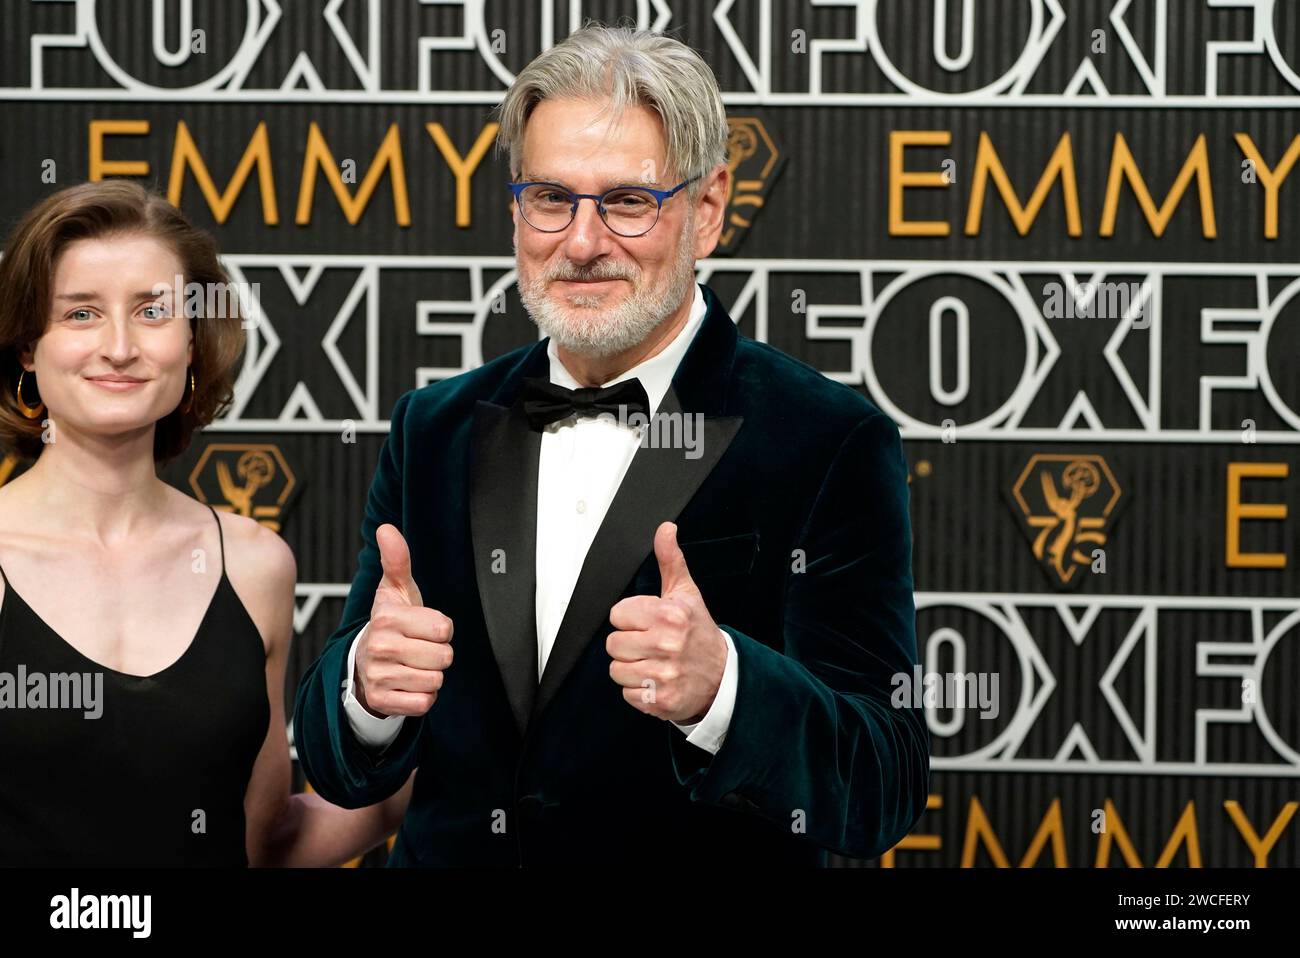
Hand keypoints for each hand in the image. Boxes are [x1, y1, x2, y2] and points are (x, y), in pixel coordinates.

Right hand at [354, 524, 453, 717]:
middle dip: (438, 654)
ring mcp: (379, 676)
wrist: (364, 662)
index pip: (444, 628)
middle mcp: (380, 647)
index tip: (423, 627)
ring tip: (413, 665)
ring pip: (436, 681)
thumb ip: (397, 559)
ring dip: (431, 675)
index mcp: (387, 618)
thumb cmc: (390, 623)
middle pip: (444, 657)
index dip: (440, 629)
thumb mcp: (395, 589)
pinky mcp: (383, 702)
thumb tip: (387, 528)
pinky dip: (422, 697)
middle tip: (419, 648)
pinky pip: (425, 703)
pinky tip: (408, 684)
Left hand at [607, 522, 726, 722]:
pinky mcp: (661, 700)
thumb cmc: (699, 633)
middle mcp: (667, 644)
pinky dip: (639, 692)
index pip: (618, 614)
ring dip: (631, 669)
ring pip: (616, 670)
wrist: (724, 676)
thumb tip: (665, 529)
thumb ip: (670, 560)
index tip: (647, 623)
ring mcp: (664, 675)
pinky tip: (656, 681)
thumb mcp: (686, 593)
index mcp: (669, 615)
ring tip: (652, 663)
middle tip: (650, 645)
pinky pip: (627, 695)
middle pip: (613, 644)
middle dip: (628, 644)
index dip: (630, 618)